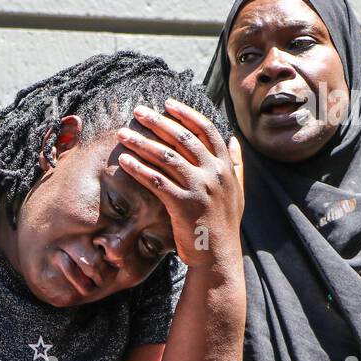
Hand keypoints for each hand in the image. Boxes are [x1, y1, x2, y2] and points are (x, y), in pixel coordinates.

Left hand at [116, 97, 243, 268]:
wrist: (218, 256)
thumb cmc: (223, 224)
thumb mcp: (237, 191)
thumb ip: (235, 164)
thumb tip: (233, 140)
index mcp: (225, 167)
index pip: (206, 130)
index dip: (186, 114)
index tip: (168, 104)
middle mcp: (214, 173)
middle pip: (182, 138)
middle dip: (158, 122)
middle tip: (138, 111)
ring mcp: (199, 188)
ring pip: (166, 157)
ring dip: (142, 142)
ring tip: (123, 134)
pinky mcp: (183, 205)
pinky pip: (157, 181)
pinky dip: (139, 169)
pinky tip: (124, 161)